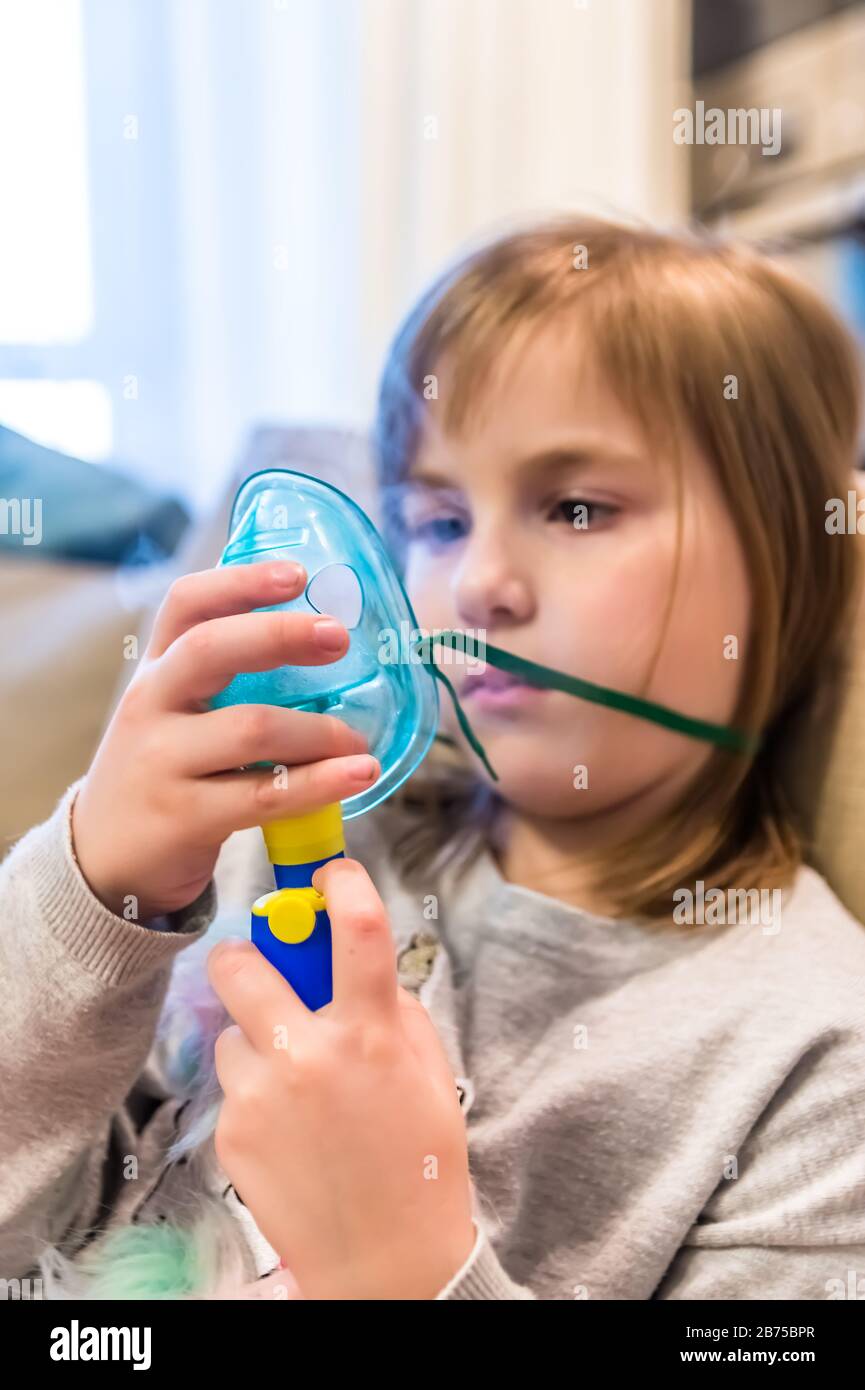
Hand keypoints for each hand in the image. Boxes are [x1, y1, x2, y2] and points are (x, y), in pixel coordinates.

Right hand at [72, 561, 378, 920]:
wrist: (103, 859)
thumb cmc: (164, 773)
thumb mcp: (173, 713)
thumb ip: (222, 678)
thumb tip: (315, 636)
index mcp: (156, 670)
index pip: (186, 605)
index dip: (239, 581)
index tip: (296, 572)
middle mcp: (152, 705)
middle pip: (210, 650)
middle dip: (280, 635)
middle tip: (339, 636)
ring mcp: (162, 761)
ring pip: (249, 729)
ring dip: (317, 730)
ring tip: (358, 739)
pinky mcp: (183, 816)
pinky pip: (263, 795)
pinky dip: (319, 783)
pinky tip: (358, 774)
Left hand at [207, 858, 475, 1299]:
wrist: (384, 1260)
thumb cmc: (418, 1161)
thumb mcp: (430, 1071)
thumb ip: (394, 1009)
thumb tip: (358, 966)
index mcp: (369, 1032)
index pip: (356, 929)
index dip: (343, 883)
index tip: (332, 874)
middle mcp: (308, 1054)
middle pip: (238, 963)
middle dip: (244, 956)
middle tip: (258, 968)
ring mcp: (262, 1095)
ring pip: (231, 1030)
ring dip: (255, 1040)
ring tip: (293, 1084)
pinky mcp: (231, 1133)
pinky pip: (231, 1084)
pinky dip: (253, 1093)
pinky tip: (287, 1129)